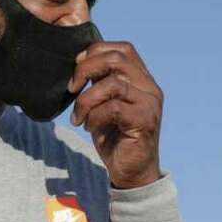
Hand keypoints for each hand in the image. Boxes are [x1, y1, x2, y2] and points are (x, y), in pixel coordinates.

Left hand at [70, 40, 163, 188]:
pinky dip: (94, 116)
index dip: (95, 52)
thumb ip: (99, 83)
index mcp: (142, 80)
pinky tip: (89, 127)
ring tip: (78, 116)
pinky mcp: (144, 121)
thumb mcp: (104, 104)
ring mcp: (149, 104)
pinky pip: (113, 108)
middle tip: (72, 88)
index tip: (77, 71)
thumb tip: (80, 62)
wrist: (132, 173)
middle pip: (117, 58)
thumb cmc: (116, 138)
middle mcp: (150, 88)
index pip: (122, 49)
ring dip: (87, 98)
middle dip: (86, 69)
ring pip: (113, 83)